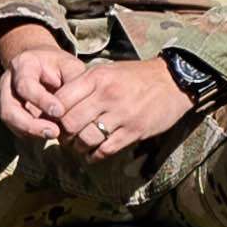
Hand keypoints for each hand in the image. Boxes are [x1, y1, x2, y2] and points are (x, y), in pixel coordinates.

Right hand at [0, 20, 96, 143]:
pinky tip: (49, 134)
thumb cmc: (62, 68)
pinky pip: (16, 129)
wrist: (47, 67)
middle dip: (30, 124)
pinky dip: (32, 134)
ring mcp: (5, 99)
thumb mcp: (71, 68)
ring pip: (9, 120)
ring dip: (30, 131)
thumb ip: (75, 85)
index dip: (41, 100)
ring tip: (53, 134)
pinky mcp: (10, 115)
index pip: (25, 85)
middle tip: (54, 132)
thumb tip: (78, 112)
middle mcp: (8, 83)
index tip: (59, 111)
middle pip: (8, 108)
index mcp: (23, 65)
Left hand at [66, 56, 193, 156]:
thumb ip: (85, 84)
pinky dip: (95, 156)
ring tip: (79, 146)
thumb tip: (59, 102)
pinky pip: (106, 150)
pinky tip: (93, 155)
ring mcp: (122, 114)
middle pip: (71, 122)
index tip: (55, 120)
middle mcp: (107, 95)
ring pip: (86, 139)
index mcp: (97, 77)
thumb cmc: (137, 76)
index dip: (53, 113)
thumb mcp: (108, 71)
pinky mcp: (134, 131)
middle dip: (64, 134)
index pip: (61, 100)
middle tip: (66, 137)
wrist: (173, 81)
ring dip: (78, 147)